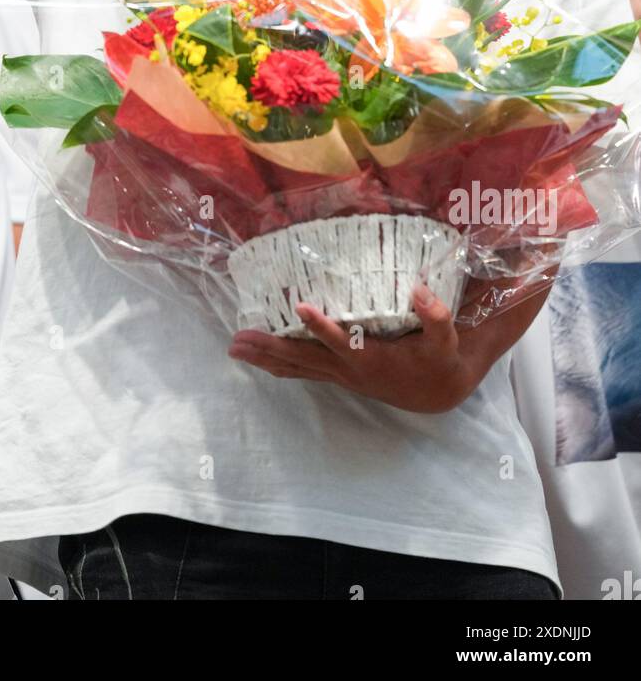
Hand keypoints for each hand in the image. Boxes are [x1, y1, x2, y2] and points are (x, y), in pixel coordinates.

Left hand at [228, 282, 473, 412]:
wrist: (437, 391)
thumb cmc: (439, 360)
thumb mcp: (445, 339)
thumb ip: (435, 316)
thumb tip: (418, 289)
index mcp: (370, 358)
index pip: (340, 341)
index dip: (320, 326)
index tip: (299, 306)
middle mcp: (349, 369)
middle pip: (303, 358)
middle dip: (269, 348)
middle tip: (237, 340)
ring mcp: (341, 374)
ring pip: (297, 367)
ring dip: (265, 359)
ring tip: (235, 350)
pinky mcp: (340, 375)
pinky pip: (303, 371)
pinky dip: (280, 365)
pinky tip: (261, 360)